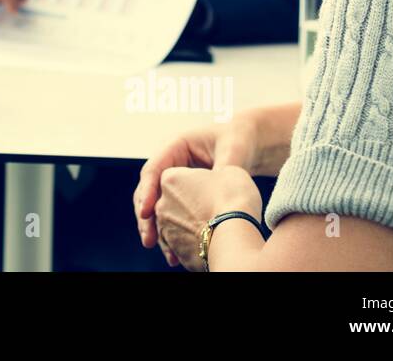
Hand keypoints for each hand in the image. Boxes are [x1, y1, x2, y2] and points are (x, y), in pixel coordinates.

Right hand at [133, 114, 260, 263]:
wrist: (246, 143)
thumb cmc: (237, 141)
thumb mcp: (232, 151)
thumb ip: (223, 169)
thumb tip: (218, 189)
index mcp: (175, 146)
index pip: (153, 170)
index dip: (147, 191)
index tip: (146, 212)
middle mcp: (170, 163)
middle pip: (149, 190)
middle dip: (145, 215)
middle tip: (148, 238)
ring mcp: (174, 180)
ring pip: (157, 205)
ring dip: (155, 226)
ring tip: (157, 248)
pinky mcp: (182, 194)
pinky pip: (170, 213)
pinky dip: (169, 230)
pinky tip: (175, 251)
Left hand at [153, 166, 260, 271]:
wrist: (233, 238)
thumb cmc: (232, 200)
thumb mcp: (230, 172)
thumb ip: (217, 172)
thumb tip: (220, 179)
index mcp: (170, 179)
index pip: (178, 176)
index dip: (197, 182)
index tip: (213, 188)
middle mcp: (161, 204)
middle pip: (176, 201)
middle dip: (192, 205)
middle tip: (216, 209)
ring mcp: (166, 229)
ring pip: (178, 224)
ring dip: (192, 225)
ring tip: (216, 228)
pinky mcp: (175, 251)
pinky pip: (183, 245)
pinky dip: (195, 243)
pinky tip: (211, 243)